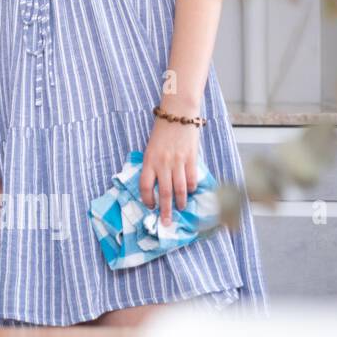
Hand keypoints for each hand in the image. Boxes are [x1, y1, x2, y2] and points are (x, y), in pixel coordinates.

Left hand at [140, 112, 201, 226]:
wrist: (178, 114)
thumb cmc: (162, 131)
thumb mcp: (151, 147)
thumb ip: (153, 165)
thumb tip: (156, 184)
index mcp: (148, 160)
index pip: (144, 186)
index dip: (147, 199)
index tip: (150, 207)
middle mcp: (162, 163)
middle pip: (163, 192)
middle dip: (165, 210)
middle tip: (167, 223)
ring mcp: (177, 161)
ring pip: (179, 189)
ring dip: (180, 202)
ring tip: (181, 209)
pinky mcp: (191, 158)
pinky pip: (192, 178)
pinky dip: (192, 188)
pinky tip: (191, 192)